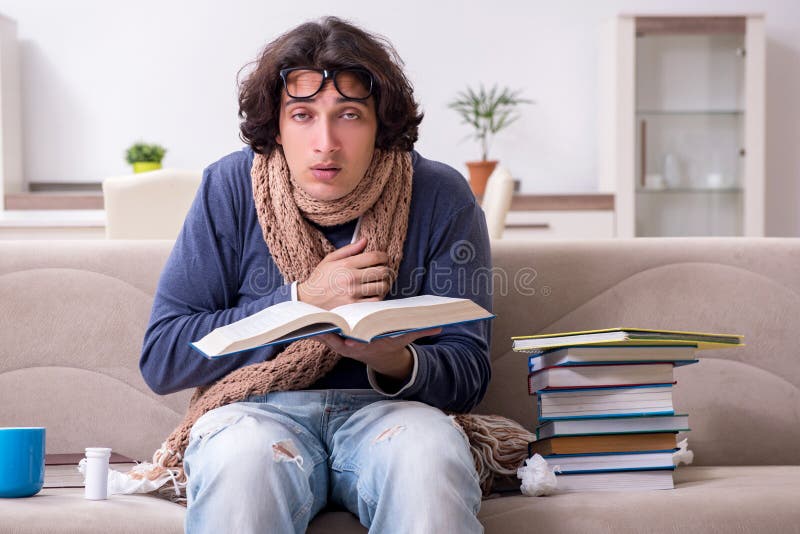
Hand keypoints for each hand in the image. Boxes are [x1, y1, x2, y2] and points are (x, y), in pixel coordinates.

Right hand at [298, 237, 393, 309]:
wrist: (309, 299)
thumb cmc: (320, 278)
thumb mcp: (330, 259)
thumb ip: (349, 249)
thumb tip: (365, 240)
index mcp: (346, 264)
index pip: (374, 257)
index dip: (384, 256)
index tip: (384, 257)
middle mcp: (351, 278)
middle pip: (382, 271)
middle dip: (386, 269)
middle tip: (384, 269)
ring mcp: (354, 293)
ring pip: (382, 286)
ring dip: (385, 283)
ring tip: (381, 281)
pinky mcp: (354, 305)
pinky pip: (376, 300)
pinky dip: (379, 295)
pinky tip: (375, 292)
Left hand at [318, 327, 441, 380]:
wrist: (379, 355)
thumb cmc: (391, 342)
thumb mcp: (405, 338)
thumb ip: (420, 331)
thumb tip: (439, 326)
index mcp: (369, 347)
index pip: (360, 346)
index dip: (355, 342)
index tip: (350, 338)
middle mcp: (354, 348)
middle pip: (339, 341)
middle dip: (330, 333)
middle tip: (322, 321)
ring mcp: (342, 346)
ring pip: (326, 338)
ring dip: (317, 329)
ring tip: (308, 318)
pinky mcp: (334, 342)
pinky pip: (322, 335)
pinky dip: (314, 329)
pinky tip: (306, 320)